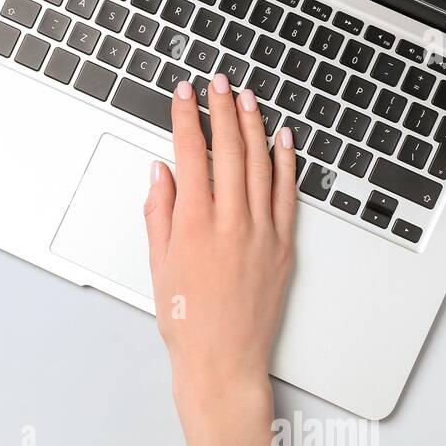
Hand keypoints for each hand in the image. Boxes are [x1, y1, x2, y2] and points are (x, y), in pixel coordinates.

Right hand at [143, 76, 296, 445]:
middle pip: (228, 150)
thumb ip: (159, 214)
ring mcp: (262, 233)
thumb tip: (161, 174)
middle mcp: (231, 223)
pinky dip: (286, 162)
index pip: (189, 155)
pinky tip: (283, 139)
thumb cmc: (186, 322)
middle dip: (222, 109)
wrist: (223, 362)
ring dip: (254, 126)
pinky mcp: (285, 247)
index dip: (186, 118)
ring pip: (261, 164)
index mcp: (193, 225)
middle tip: (218, 82)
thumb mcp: (158, 265)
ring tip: (247, 98)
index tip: (184, 94)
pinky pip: (288, 194)